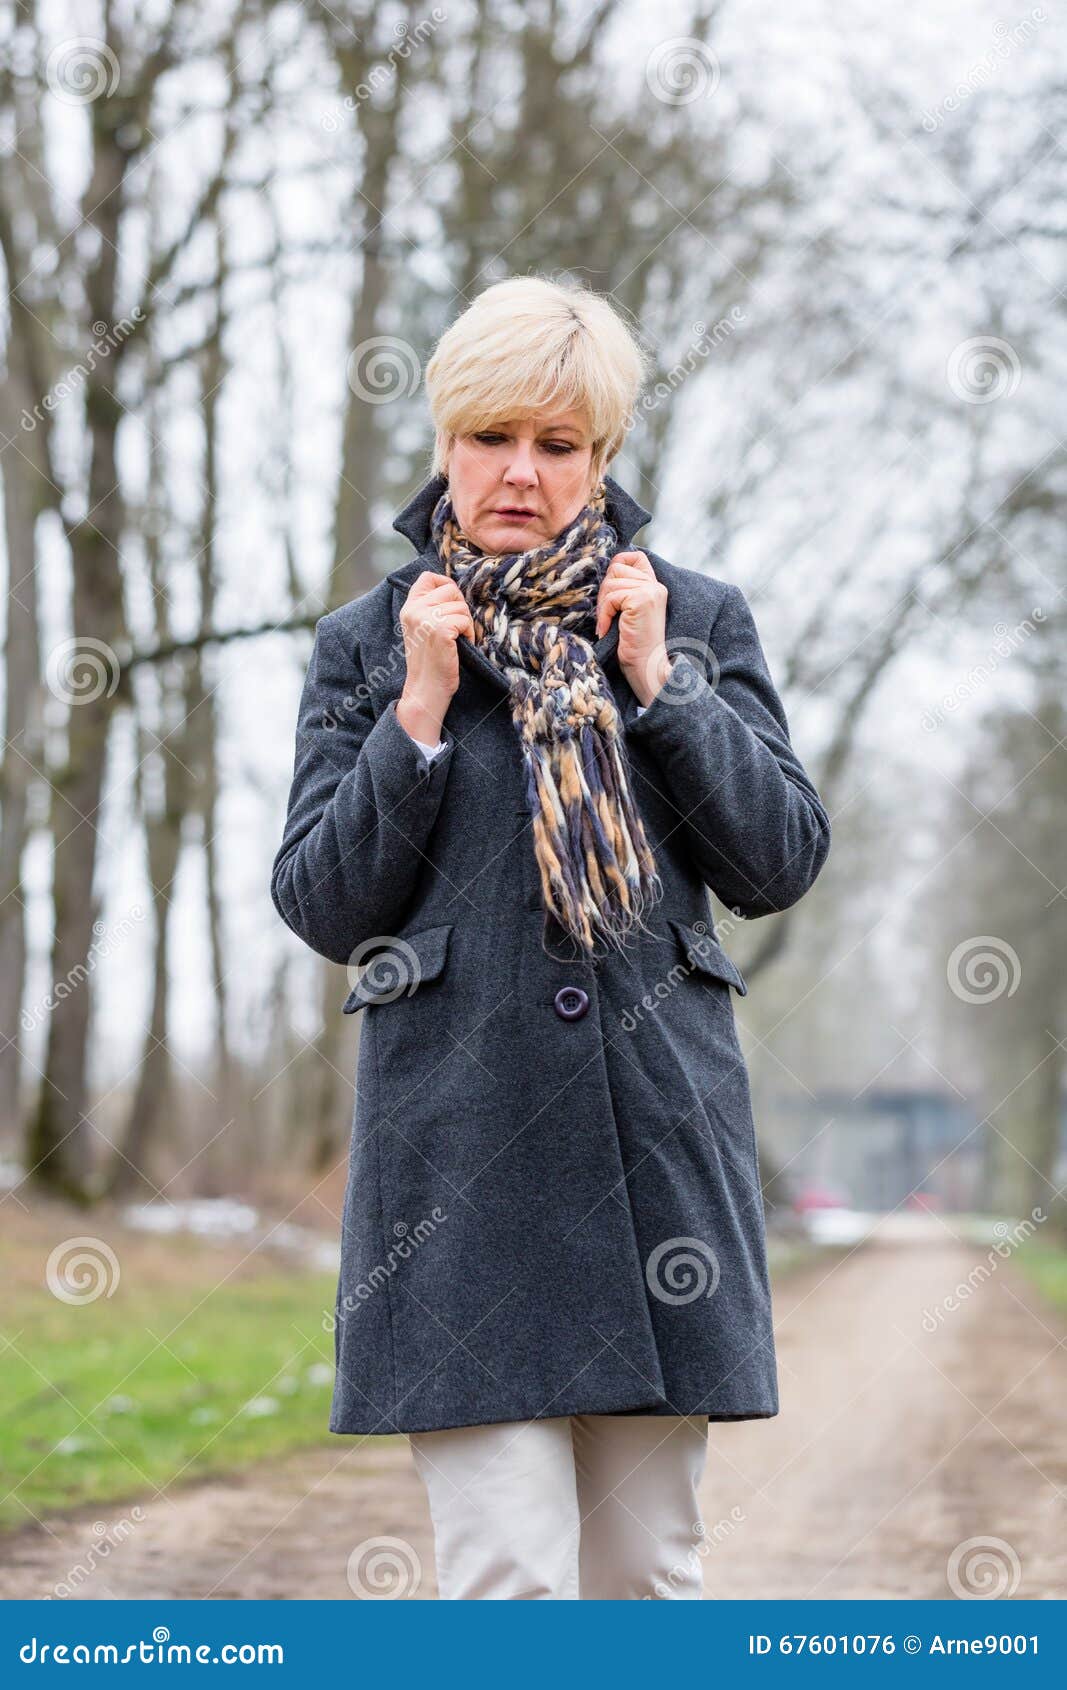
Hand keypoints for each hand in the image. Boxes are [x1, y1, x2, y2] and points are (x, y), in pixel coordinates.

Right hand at [397, 571, 473, 745]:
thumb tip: (453, 588)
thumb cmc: (430, 661)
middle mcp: (414, 609)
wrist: (426, 690)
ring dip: (466, 623)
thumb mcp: (423, 628)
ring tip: (458, 639)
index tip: (452, 603)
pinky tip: (462, 644)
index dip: (445, 585)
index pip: (428, 577)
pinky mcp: (439, 629)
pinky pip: (465, 619)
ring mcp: (425, 618)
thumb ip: (430, 607)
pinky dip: (469, 632)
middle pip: (451, 589)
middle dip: (460, 607)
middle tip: (458, 628)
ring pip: (460, 605)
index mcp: (408, 607)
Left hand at [595, 550, 670, 706]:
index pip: (635, 556)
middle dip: (604, 591)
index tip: (610, 591)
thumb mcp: (629, 612)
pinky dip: (604, 613)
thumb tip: (602, 573)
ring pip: (611, 582)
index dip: (617, 564)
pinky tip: (606, 629)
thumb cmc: (633, 645)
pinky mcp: (642, 600)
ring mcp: (650, 591)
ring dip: (603, 605)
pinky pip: (611, 597)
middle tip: (606, 615)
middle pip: (616, 568)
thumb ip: (624, 591)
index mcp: (655, 586)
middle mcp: (656, 585)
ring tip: (607, 624)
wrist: (647, 668)